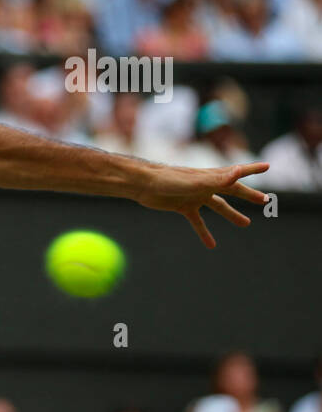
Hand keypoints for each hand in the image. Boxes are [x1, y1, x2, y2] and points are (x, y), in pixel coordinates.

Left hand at [135, 162, 269, 247]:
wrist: (142, 185)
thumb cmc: (168, 179)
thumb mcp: (196, 181)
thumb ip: (217, 179)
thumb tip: (238, 173)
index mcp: (211, 177)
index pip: (236, 173)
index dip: (252, 170)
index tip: (268, 166)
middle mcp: (205, 185)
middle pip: (231, 191)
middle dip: (248, 195)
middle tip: (265, 201)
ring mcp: (194, 196)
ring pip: (217, 206)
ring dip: (231, 215)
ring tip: (246, 224)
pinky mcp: (182, 206)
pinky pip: (197, 221)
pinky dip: (204, 232)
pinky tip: (211, 245)